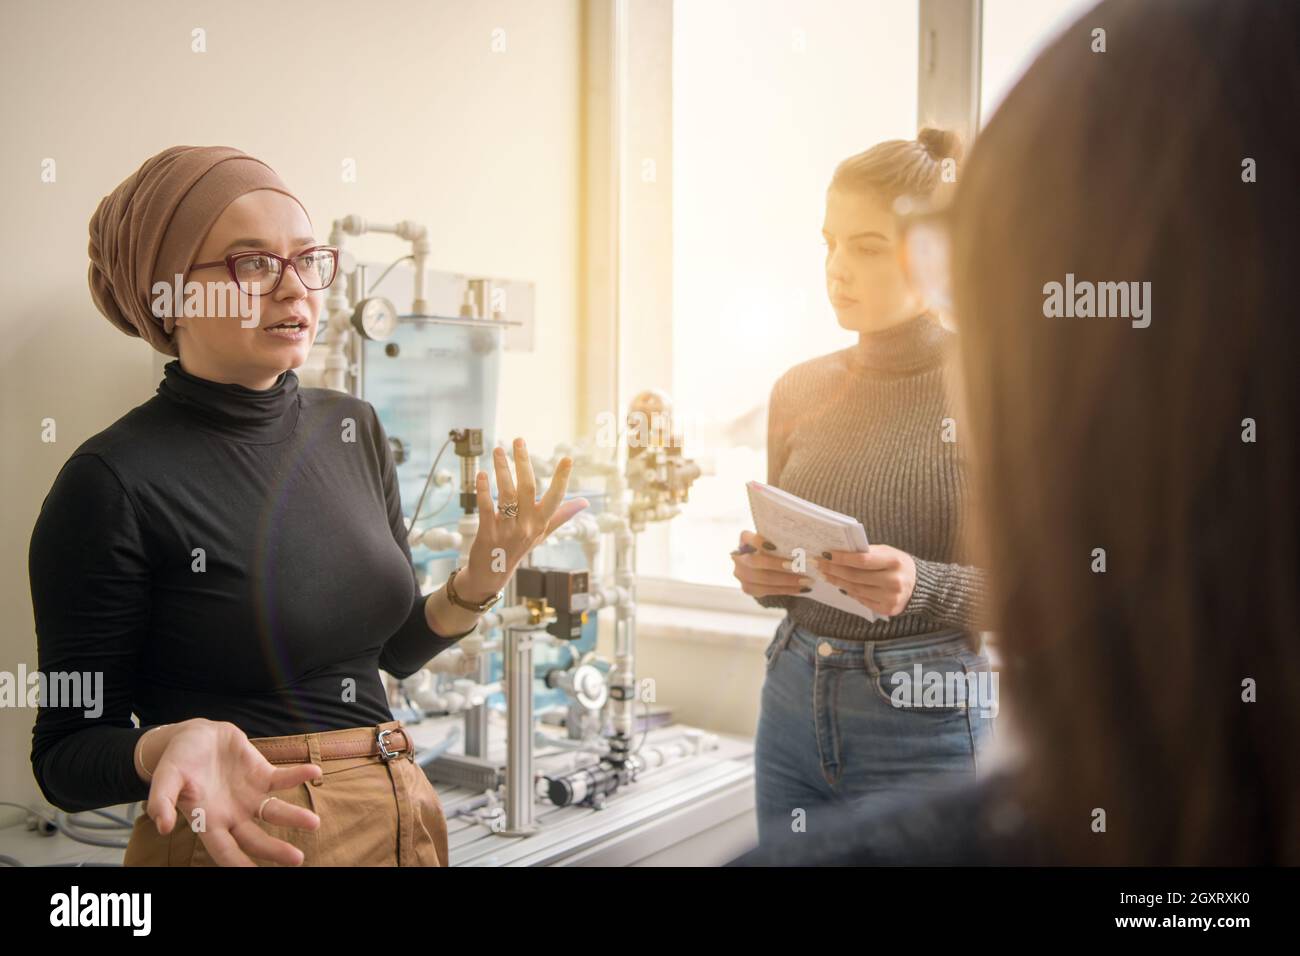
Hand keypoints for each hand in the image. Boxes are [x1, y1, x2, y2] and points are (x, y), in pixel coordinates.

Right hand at [144, 718, 322, 865]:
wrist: (194, 735)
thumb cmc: (177, 762)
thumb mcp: (165, 778)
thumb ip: (161, 801)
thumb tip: (162, 826)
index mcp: (208, 821)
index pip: (224, 849)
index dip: (237, 863)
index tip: (253, 874)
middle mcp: (232, 814)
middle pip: (256, 838)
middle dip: (275, 849)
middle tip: (297, 859)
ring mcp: (249, 795)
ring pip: (274, 811)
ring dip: (294, 817)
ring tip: (313, 822)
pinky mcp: (261, 774)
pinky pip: (283, 779)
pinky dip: (298, 775)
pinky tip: (315, 772)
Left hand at [455, 437, 589, 601]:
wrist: (491, 574)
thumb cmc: (519, 549)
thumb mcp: (543, 533)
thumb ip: (562, 516)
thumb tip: (585, 502)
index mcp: (541, 523)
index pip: (556, 498)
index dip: (562, 478)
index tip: (568, 459)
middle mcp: (527, 526)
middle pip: (527, 488)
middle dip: (523, 462)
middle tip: (519, 440)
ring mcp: (507, 529)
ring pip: (506, 494)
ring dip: (502, 470)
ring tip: (498, 451)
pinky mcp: (488, 532)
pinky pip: (486, 507)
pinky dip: (483, 489)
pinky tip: (481, 474)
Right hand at [730, 530, 814, 597]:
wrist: (763, 566)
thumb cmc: (773, 549)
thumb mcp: (774, 542)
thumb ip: (781, 542)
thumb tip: (804, 549)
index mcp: (744, 540)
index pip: (746, 538)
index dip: (758, 542)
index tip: (775, 546)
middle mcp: (738, 557)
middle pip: (756, 562)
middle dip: (779, 565)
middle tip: (799, 566)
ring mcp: (741, 574)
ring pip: (764, 579)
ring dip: (788, 581)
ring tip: (807, 580)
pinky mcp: (748, 588)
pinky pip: (768, 591)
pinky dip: (787, 589)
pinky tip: (801, 588)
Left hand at [813, 544, 916, 616]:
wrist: (920, 585)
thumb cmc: (898, 564)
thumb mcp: (888, 552)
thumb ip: (868, 553)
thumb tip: (839, 554)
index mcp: (895, 562)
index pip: (862, 560)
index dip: (842, 558)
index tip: (826, 554)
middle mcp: (894, 581)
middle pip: (856, 576)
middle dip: (834, 570)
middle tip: (819, 564)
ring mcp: (891, 597)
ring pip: (856, 590)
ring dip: (838, 582)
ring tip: (826, 575)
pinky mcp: (887, 609)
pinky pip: (862, 600)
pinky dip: (850, 592)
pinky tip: (840, 586)